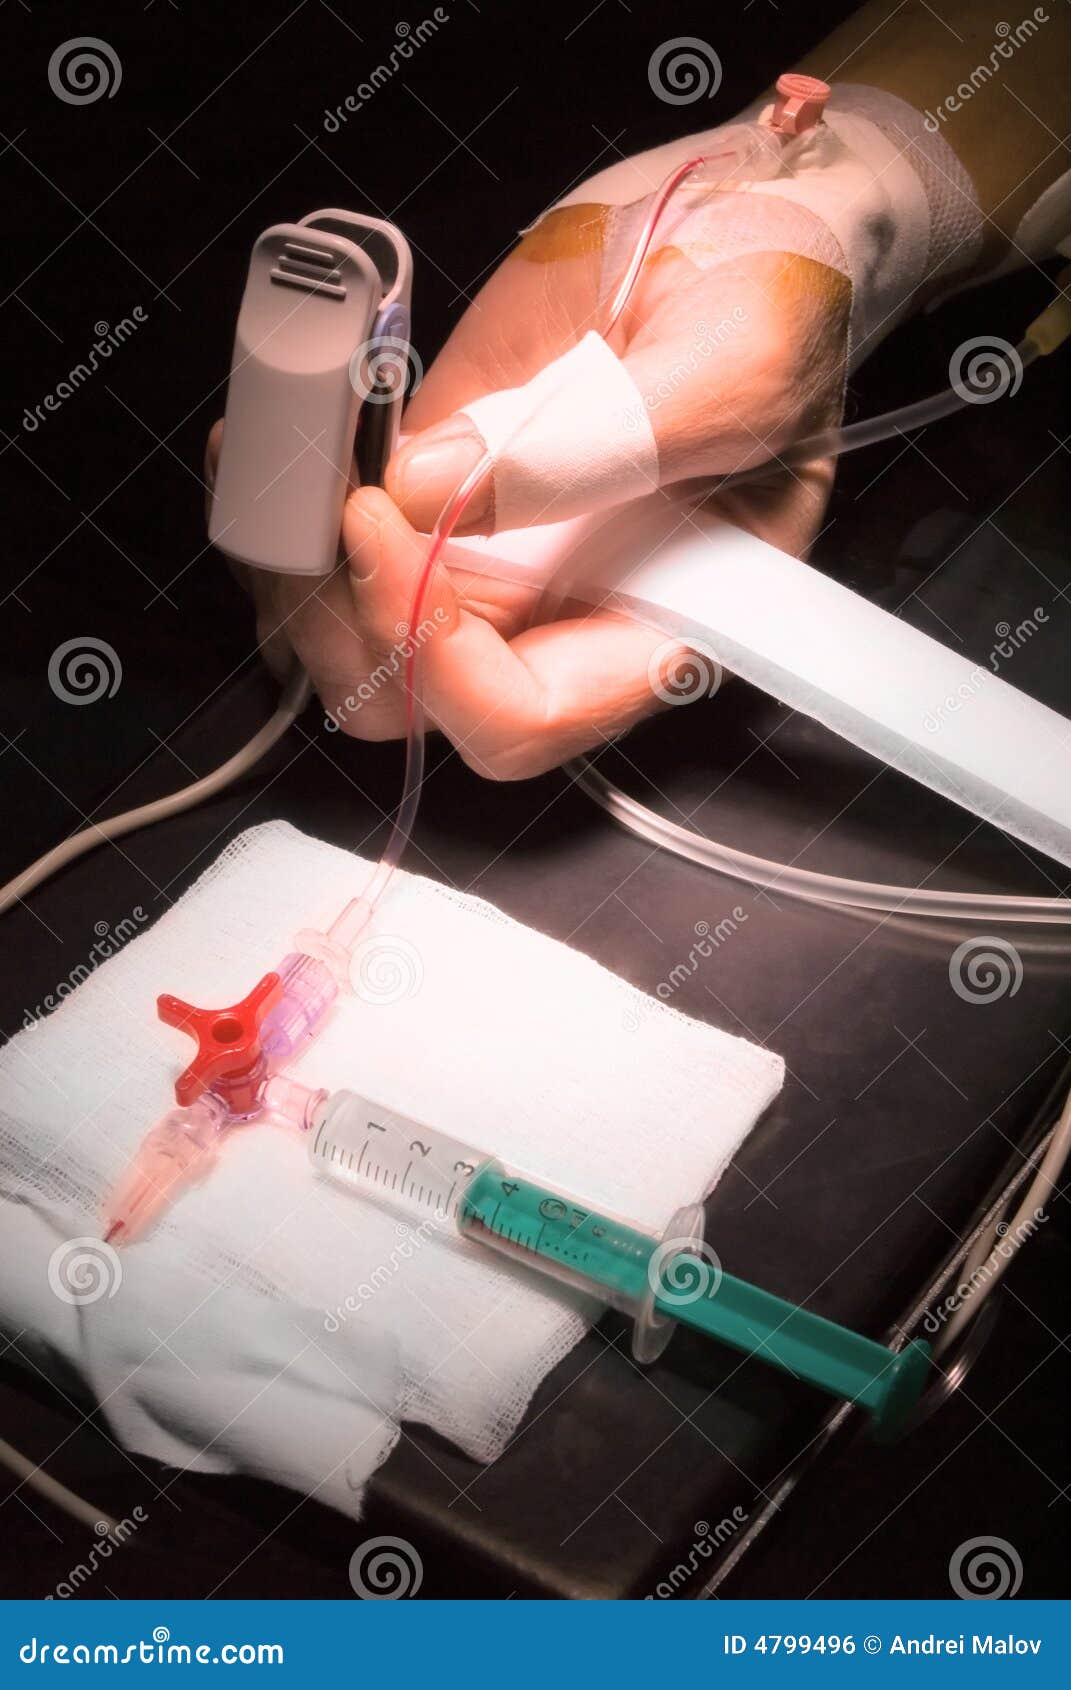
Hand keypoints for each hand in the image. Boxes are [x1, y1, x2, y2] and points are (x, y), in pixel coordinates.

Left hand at [209, 156, 849, 777]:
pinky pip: (328, 544)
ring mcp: (481, 555)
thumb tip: (429, 489)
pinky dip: (281, 498)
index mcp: (648, 625)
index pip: (519, 716)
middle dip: (338, 617)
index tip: (383, 526)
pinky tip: (272, 422)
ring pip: (346, 636)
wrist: (743, 220)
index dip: (434, 658)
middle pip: (407, 700)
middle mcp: (552, 613)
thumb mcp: (728, 362)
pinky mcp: (430, 485)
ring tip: (277, 439)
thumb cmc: (778, 299)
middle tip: (314, 497)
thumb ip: (601, 442)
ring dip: (288, 563)